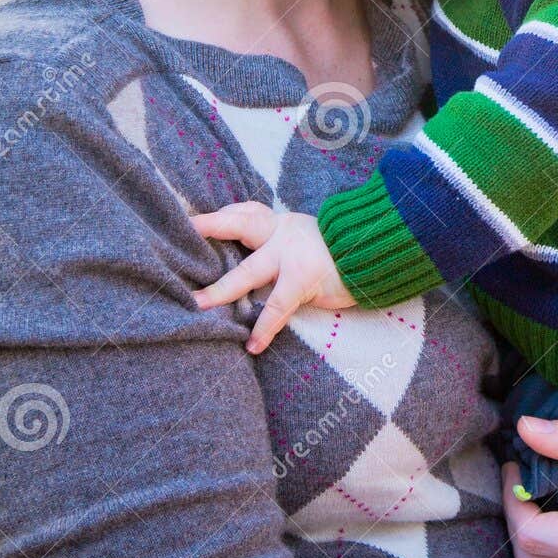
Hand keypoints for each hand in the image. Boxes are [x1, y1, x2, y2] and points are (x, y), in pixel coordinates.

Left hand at [190, 201, 356, 351]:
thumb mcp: (307, 239)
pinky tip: (253, 345)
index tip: (190, 220)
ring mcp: (292, 257)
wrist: (375, 253)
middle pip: (241, 225)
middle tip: (181, 233)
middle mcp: (283, 234)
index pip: (245, 212)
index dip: (218, 216)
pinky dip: (264, 328)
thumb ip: (280, 244)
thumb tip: (252, 256)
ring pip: (249, 272)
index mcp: (281, 223)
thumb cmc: (341, 251)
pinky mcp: (304, 280)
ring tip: (198, 305)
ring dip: (221, 291)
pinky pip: (277, 306)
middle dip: (210, 228)